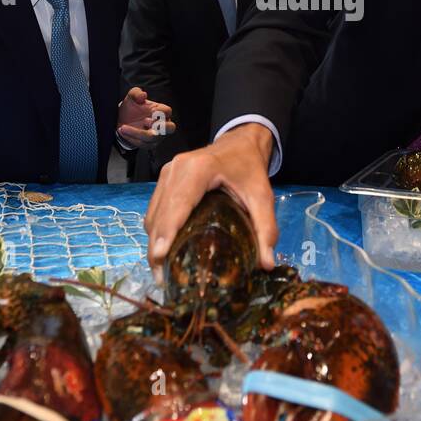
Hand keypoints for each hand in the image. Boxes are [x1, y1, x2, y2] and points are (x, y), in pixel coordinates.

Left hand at [117, 87, 175, 148]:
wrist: (122, 120)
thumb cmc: (131, 108)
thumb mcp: (131, 97)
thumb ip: (136, 93)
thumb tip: (143, 95)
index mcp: (161, 111)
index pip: (167, 111)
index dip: (161, 112)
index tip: (151, 111)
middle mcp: (162, 124)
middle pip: (170, 128)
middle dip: (161, 127)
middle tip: (146, 122)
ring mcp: (157, 135)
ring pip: (153, 137)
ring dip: (137, 133)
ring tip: (124, 127)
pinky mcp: (150, 144)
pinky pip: (144, 144)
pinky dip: (133, 139)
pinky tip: (124, 132)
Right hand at [145, 123, 276, 283]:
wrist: (240, 141)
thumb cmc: (249, 167)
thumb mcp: (262, 195)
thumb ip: (266, 227)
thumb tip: (267, 264)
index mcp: (198, 169)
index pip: (178, 204)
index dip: (168, 231)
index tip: (160, 257)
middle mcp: (175, 170)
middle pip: (160, 214)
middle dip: (157, 247)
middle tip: (162, 279)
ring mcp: (166, 174)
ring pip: (153, 214)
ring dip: (154, 242)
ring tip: (161, 272)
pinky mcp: (164, 180)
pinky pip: (155, 210)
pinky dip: (156, 232)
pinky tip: (164, 251)